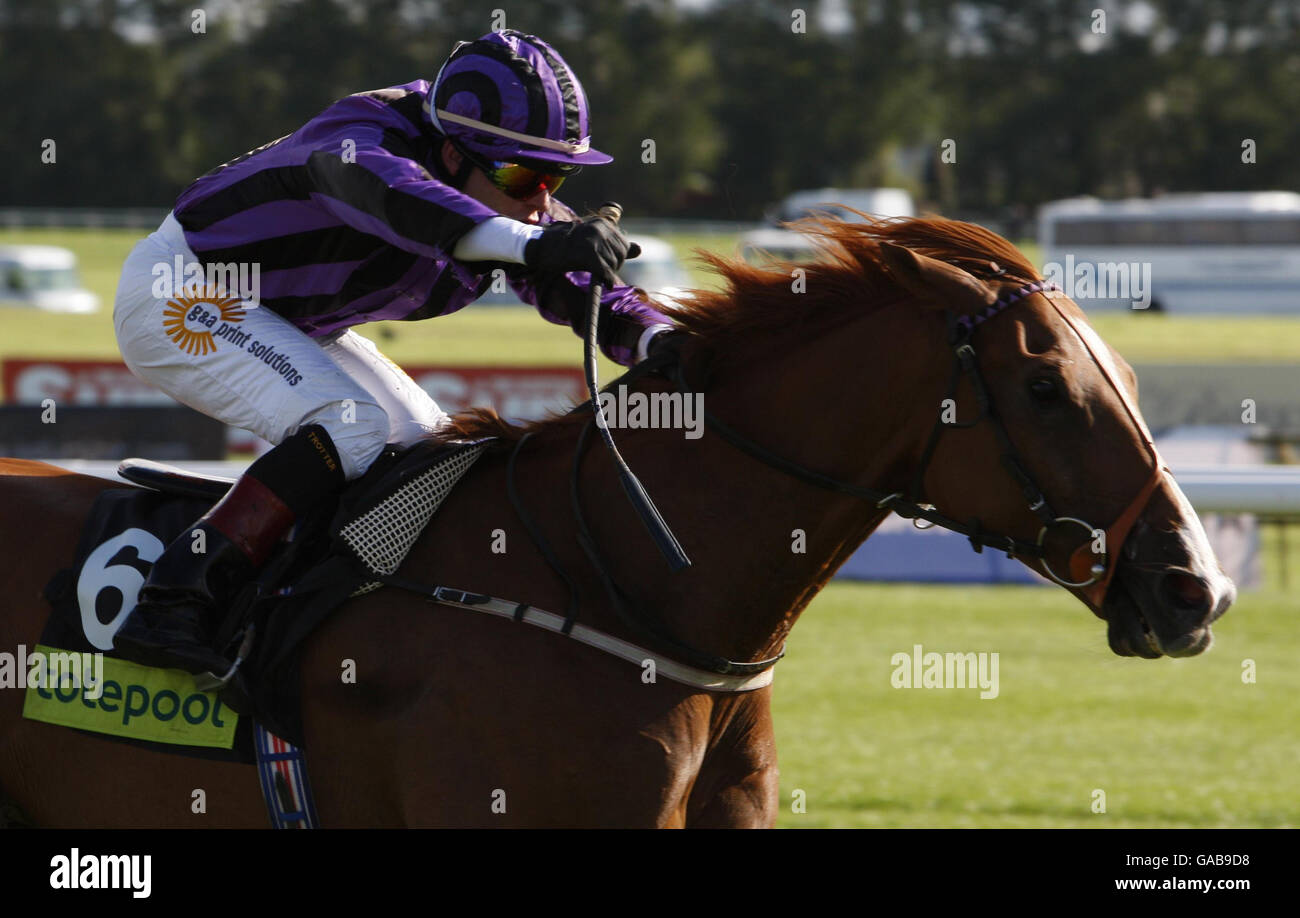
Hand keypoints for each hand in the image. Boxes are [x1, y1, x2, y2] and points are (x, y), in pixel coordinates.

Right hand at [524, 213, 639, 286]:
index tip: (603, 261)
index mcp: (603, 223)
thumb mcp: (593, 239)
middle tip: (598, 269)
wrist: (541, 246)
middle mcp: (600, 228)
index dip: (616, 258)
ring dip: (607, 273)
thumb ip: (616, 243)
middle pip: (621, 255)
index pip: (624, 245)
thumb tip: (640, 250)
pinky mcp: (587, 254)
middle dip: (613, 265)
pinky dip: (606, 280)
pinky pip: (605, 271)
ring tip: (594, 272)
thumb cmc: (566, 244)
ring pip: (614, 264)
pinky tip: (604, 284)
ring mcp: (594, 240)